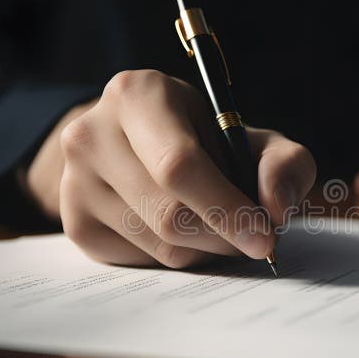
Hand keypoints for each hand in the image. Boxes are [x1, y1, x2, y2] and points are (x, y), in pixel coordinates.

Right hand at [26, 70, 315, 266]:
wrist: (139, 145)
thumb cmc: (206, 140)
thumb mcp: (253, 138)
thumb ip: (284, 164)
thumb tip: (277, 210)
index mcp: (136, 95)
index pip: (179, 165)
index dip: (227, 208)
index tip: (266, 238)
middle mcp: (91, 134)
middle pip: (169, 214)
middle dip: (224, 236)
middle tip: (254, 236)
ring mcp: (74, 182)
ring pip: (160, 246)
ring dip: (206, 249)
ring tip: (217, 224)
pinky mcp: (75, 223)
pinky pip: (142, 262)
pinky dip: (178, 256)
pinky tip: (183, 231)